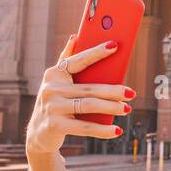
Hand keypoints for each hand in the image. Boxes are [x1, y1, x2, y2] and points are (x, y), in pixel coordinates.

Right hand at [25, 34, 133, 156]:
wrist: (40, 134)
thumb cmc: (56, 103)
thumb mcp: (57, 83)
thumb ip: (66, 61)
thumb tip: (74, 36)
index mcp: (54, 74)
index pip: (78, 61)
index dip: (96, 53)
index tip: (115, 46)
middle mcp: (51, 89)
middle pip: (89, 88)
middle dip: (113, 90)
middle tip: (131, 93)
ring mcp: (52, 108)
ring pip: (89, 105)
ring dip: (111, 108)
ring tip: (127, 108)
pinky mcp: (55, 126)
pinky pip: (84, 127)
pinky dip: (102, 129)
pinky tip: (116, 130)